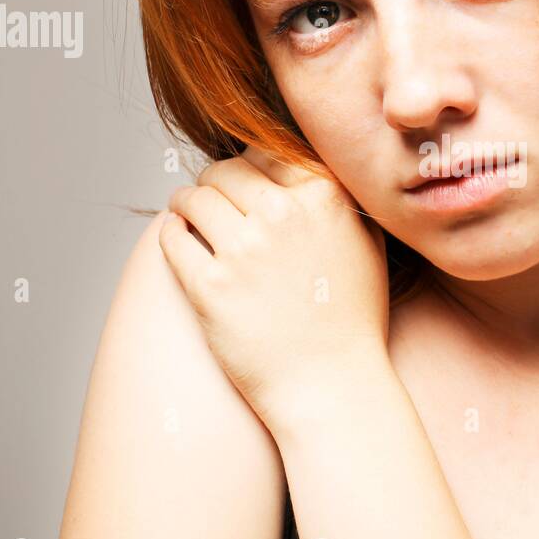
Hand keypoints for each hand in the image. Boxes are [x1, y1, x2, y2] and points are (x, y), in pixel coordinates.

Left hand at [158, 145, 390, 426]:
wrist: (333, 387)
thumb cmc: (353, 318)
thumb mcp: (366, 242)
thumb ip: (338, 197)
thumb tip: (301, 163)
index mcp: (324, 197)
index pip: (267, 152)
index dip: (251, 165)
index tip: (243, 180)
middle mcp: (282, 215)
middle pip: (225, 171)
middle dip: (215, 181)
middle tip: (209, 196)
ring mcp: (243, 251)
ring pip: (194, 198)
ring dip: (187, 202)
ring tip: (187, 212)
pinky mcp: (209, 287)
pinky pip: (173, 238)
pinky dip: (172, 233)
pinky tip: (179, 239)